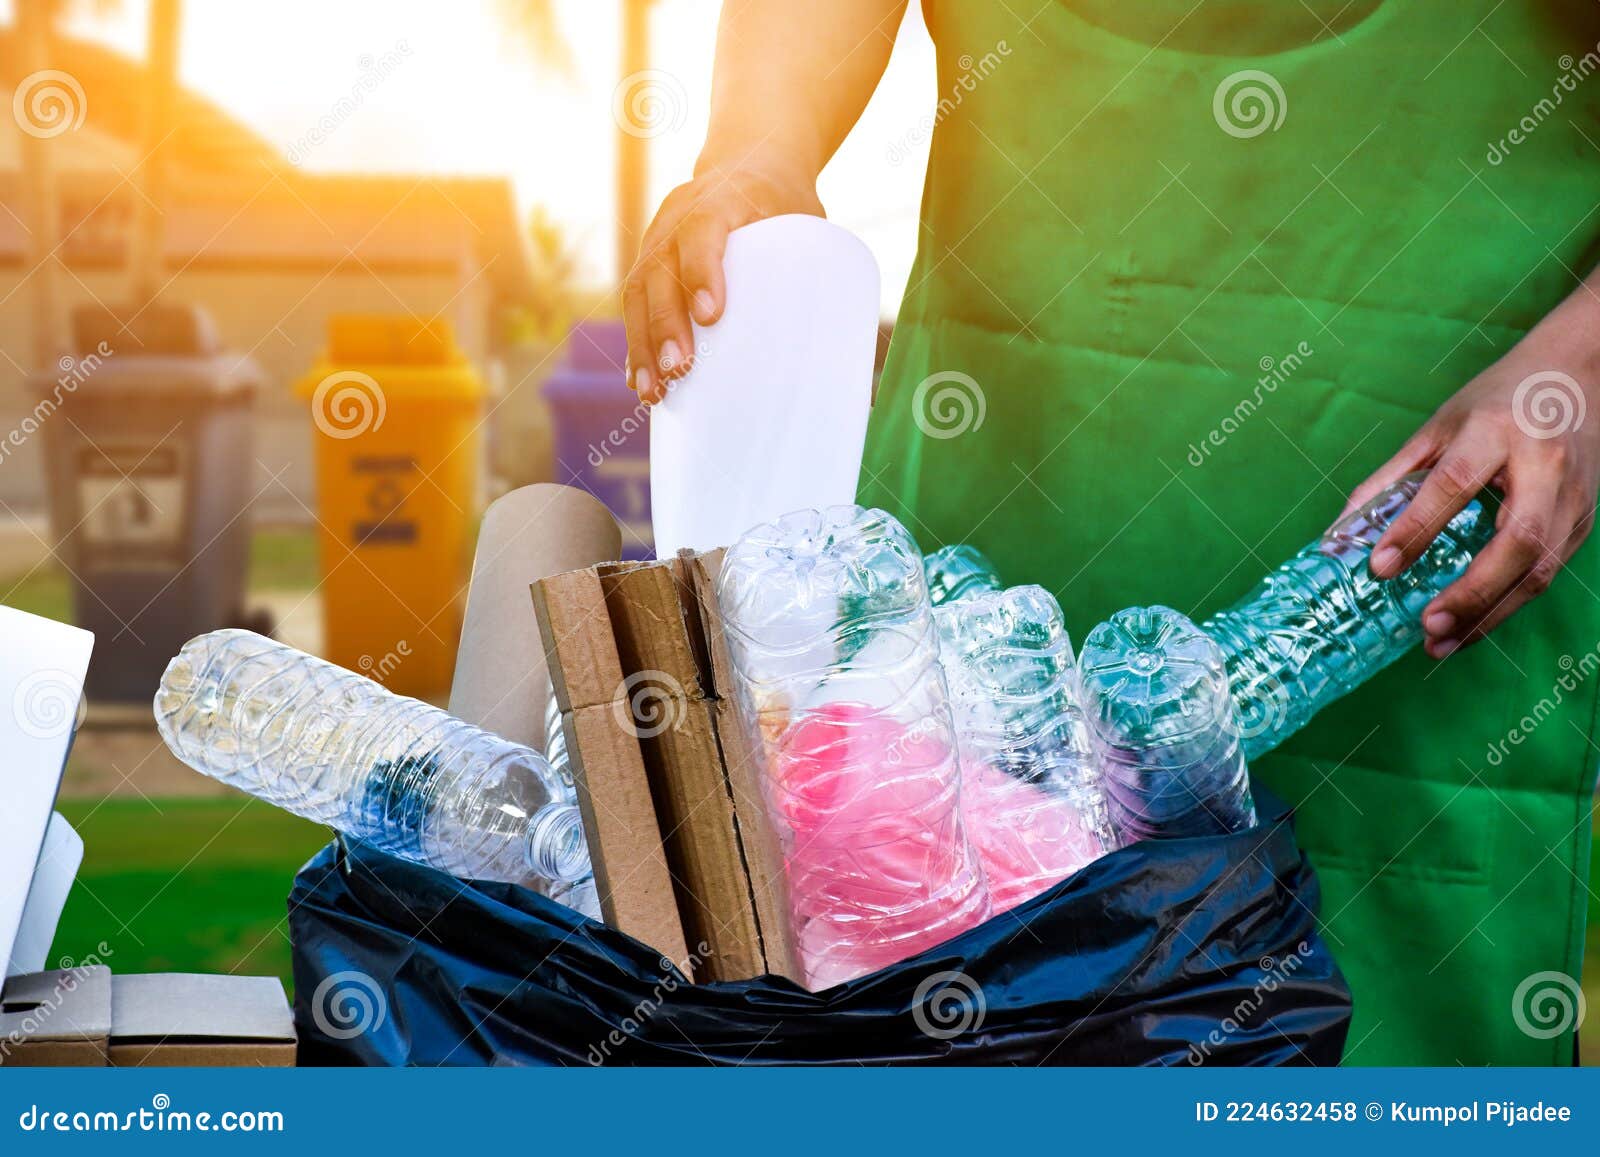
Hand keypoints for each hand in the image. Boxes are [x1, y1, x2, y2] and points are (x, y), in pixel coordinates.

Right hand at [622, 163, 822, 404]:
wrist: (749, 163)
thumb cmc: (784, 204)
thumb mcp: (802, 219)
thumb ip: (808, 264)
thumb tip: (833, 345)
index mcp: (721, 197)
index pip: (703, 229)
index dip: (702, 272)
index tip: (711, 316)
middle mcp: (679, 214)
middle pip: (660, 268)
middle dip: (665, 324)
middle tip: (679, 371)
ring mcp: (657, 237)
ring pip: (637, 290)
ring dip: (643, 345)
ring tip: (654, 392)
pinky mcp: (648, 261)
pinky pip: (634, 304)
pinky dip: (637, 344)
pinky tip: (640, 380)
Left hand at [1341, 346, 1599, 657]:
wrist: (1578, 376)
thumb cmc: (1497, 401)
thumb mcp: (1437, 428)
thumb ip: (1390, 480)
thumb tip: (1341, 536)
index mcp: (1497, 430)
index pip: (1454, 483)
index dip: (1416, 528)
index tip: (1379, 567)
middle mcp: (1545, 464)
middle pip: (1517, 539)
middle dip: (1471, 591)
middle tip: (1425, 627)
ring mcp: (1573, 496)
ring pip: (1541, 568)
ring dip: (1491, 615)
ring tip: (1441, 644)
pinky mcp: (1584, 521)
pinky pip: (1548, 573)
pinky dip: (1507, 606)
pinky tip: (1471, 627)